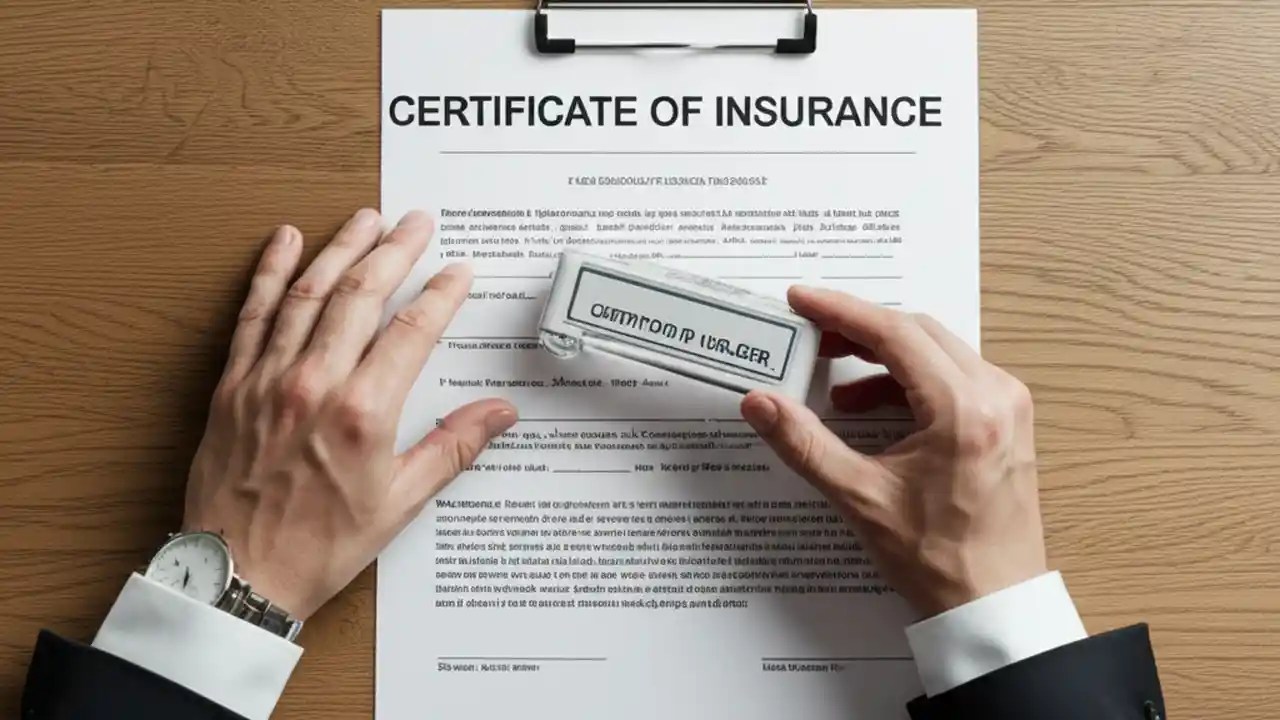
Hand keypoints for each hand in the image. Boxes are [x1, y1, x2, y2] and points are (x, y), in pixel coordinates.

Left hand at [184, 209, 516, 619]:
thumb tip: (501, 413)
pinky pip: (254, 315)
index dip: (441, 294)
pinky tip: (285, 241)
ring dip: (339, 248)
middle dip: (394, 251)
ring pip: (309, 293)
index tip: (460, 271)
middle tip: (417, 221)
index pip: (413, 331)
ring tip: (366, 218)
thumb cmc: (320, 546)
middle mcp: (315, 384)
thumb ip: (452, 447)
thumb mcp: (400, 503)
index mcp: (363, 414)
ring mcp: (268, 379)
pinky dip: (270, 273)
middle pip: (361, 295)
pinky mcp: (233, 385)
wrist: (236, 576)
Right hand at [741, 286, 1044, 616]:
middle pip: (918, 332)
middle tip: (811, 337)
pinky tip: (875, 411)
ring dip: (884, 358)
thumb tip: (760, 403)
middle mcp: (996, 396)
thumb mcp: (860, 499)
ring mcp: (1009, 408)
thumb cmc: (939, 561)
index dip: (840, 312)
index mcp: (964, 410)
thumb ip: (804, 443)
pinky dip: (910, 381)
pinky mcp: (1008, 422)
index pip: (894, 334)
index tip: (801, 301)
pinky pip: (954, 377)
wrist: (993, 606)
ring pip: (937, 352)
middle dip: (859, 330)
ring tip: (838, 390)